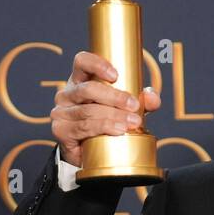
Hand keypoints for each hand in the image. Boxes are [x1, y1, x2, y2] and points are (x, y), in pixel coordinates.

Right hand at [50, 51, 161, 167]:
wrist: (87, 152)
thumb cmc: (106, 122)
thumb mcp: (125, 109)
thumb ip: (141, 101)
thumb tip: (152, 97)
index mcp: (80, 80)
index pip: (82, 62)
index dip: (97, 64)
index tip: (115, 75)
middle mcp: (67, 93)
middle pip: (88, 89)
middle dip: (114, 97)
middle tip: (134, 105)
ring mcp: (61, 112)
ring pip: (89, 110)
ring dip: (114, 116)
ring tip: (133, 122)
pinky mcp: (61, 130)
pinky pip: (84, 127)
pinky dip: (103, 127)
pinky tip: (118, 130)